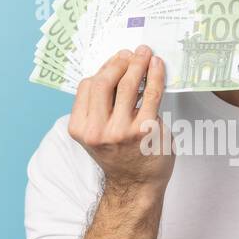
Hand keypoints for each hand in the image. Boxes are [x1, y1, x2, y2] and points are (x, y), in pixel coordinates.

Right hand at [68, 45, 173, 193]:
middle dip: (118, 62)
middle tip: (130, 53)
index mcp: (80, 128)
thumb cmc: (119, 156)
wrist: (136, 185)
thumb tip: (114, 70)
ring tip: (145, 54)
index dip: (103, 69)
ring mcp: (121, 131)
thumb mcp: (96, 133)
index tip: (116, 61)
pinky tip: (157, 66)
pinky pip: (151, 95)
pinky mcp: (145, 131)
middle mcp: (97, 130)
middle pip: (103, 82)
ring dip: (137, 64)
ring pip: (128, 85)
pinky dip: (155, 76)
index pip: (87, 86)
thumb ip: (99, 107)